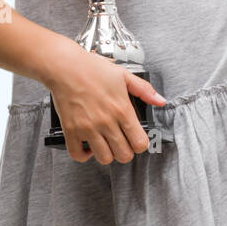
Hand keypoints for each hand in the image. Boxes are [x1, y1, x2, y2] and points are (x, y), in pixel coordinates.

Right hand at [46, 43, 167, 164]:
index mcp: (122, 110)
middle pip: (124, 155)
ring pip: (104, 158)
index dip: (140, 144)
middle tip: (122, 143)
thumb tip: (161, 101)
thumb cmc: (93, 69)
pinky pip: (78, 155)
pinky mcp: (71, 130)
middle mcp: (106, 122)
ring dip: (107, 154)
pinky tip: (89, 145)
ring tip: (106, 144)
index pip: (139, 143)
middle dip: (126, 151)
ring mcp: (88, 128)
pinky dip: (84, 155)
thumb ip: (145, 90)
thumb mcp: (124, 75)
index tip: (136, 139)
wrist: (65, 67)